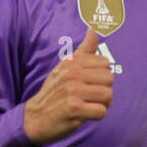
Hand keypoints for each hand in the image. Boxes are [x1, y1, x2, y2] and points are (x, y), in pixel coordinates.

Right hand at [23, 26, 112, 143]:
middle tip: (90, 97)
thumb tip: (92, 30)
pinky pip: (101, 111)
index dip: (101, 76)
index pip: (105, 63)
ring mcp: (73, 91)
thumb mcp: (65, 67)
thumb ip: (83, 50)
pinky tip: (85, 115)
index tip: (89, 83)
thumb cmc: (54, 92)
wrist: (35, 117)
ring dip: (102, 104)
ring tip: (89, 105)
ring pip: (108, 95)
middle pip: (110, 79)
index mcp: (72, 62)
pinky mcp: (74, 108)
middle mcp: (72, 73)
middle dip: (104, 90)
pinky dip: (97, 116)